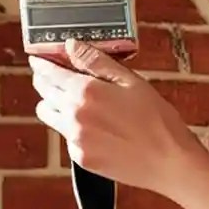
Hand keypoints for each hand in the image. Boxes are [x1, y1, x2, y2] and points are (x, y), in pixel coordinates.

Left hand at [29, 38, 207, 196]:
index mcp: (86, 93)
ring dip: (54, 104)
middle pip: (44, 93)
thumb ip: (96, 62)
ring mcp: (76, 140)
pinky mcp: (81, 159)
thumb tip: (71, 46)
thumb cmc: (157, 119)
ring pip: (50, 115)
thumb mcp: (131, 81)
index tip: (38, 59)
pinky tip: (95, 125)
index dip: (42, 64)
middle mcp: (74, 117)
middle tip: (54, 75)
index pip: (50, 74)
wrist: (170, 162)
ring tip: (73, 100)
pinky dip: (72, 127)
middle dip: (45, 81)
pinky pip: (66, 137)